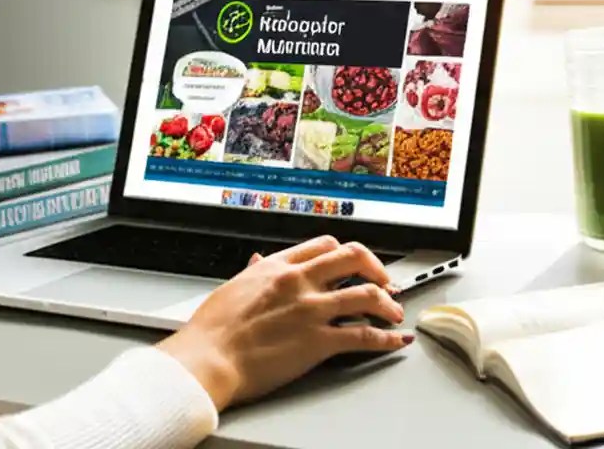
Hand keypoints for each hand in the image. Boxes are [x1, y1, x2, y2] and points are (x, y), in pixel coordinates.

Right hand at [157, 235, 410, 410]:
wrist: (208, 359)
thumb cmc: (213, 330)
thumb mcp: (234, 287)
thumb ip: (254, 273)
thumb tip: (257, 262)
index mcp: (278, 266)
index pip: (325, 245)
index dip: (346, 253)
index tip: (355, 264)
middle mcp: (299, 281)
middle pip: (354, 257)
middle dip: (376, 268)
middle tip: (384, 282)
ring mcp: (311, 310)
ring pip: (367, 294)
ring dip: (388, 303)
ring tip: (395, 312)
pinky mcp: (318, 341)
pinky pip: (363, 336)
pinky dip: (386, 338)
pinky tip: (394, 341)